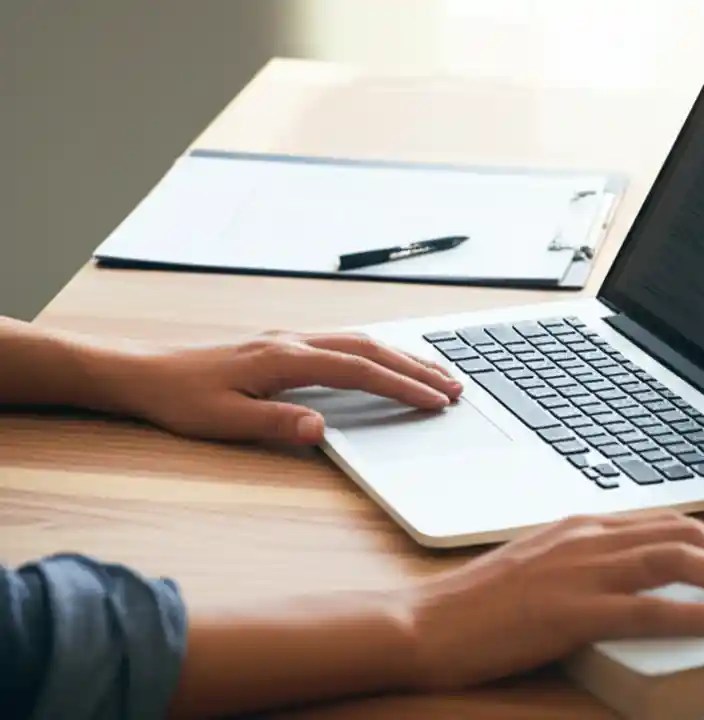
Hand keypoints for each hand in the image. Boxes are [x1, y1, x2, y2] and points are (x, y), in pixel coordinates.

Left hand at [115, 331, 460, 443]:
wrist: (146, 373)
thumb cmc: (182, 399)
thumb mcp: (224, 421)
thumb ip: (276, 424)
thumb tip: (322, 430)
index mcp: (285, 359)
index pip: (359, 370)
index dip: (402, 386)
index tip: (436, 401)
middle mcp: (294, 341)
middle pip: (371, 348)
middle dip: (417, 367)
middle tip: (456, 387)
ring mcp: (291, 339)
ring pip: (362, 340)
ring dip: (403, 356)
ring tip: (438, 373)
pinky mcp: (286, 345)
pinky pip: (346, 342)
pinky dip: (379, 352)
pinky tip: (390, 361)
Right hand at [401, 511, 703, 689]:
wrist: (423, 624)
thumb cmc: (475, 604)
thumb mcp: (535, 566)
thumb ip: (580, 561)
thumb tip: (626, 576)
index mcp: (579, 526)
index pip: (663, 522)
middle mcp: (587, 538)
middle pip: (682, 535)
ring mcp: (581, 573)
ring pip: (677, 562)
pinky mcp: (573, 612)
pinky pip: (652, 610)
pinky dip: (699, 614)